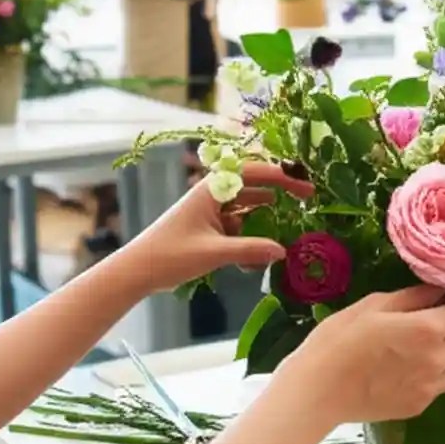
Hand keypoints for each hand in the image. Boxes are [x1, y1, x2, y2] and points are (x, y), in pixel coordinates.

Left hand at [113, 163, 312, 294]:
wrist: (137, 271)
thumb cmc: (170, 255)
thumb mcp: (213, 252)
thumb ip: (250, 250)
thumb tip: (283, 251)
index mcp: (212, 190)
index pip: (254, 172)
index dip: (282, 177)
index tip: (306, 188)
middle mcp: (212, 195)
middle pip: (253, 185)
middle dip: (280, 190)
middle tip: (307, 198)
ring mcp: (210, 212)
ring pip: (247, 206)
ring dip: (266, 214)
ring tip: (290, 223)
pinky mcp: (207, 229)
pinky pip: (237, 225)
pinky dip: (251, 234)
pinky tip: (262, 253)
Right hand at [276, 285, 444, 423]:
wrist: (317, 389)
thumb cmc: (339, 339)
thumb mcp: (374, 305)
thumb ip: (412, 297)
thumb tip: (438, 290)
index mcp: (426, 328)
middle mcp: (436, 359)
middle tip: (439, 321)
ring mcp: (429, 387)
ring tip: (430, 348)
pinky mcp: (418, 406)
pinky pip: (442, 387)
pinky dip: (436, 376)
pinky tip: (411, 369)